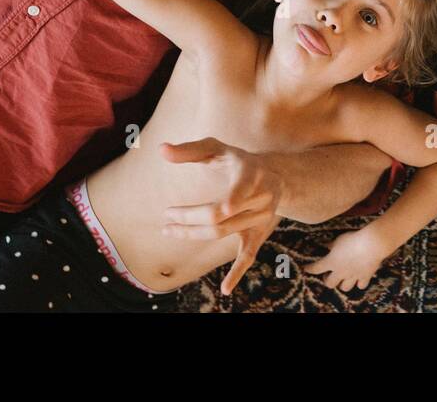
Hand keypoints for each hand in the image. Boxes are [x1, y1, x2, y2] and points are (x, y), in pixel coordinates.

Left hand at [158, 138, 283, 295]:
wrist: (276, 176)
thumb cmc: (239, 161)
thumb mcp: (218, 149)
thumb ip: (190, 150)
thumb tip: (160, 150)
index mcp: (251, 175)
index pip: (238, 193)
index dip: (229, 203)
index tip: (221, 208)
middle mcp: (260, 199)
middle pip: (221, 217)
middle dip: (190, 219)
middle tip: (167, 217)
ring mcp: (261, 219)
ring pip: (225, 234)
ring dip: (194, 234)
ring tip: (170, 230)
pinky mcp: (259, 234)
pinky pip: (249, 256)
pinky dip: (237, 273)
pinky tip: (225, 289)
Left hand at [304, 229, 389, 291]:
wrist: (371, 244)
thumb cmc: (353, 239)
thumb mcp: (339, 239)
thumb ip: (332, 245)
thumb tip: (328, 246)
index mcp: (331, 262)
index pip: (316, 268)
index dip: (310, 269)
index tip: (306, 268)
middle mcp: (340, 272)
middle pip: (329, 284)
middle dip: (327, 280)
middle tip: (328, 275)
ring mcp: (353, 276)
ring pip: (344, 288)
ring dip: (342, 284)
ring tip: (344, 278)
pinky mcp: (364, 276)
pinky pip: (360, 285)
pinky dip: (359, 283)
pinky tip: (359, 279)